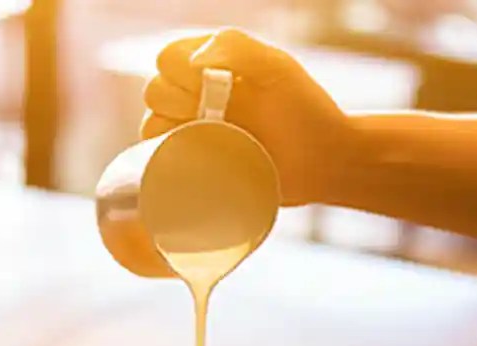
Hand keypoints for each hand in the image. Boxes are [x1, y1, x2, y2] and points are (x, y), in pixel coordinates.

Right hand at [143, 29, 355, 206]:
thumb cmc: (305, 110)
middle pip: (154, 91)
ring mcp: (195, 133)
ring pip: (152, 127)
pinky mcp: (197, 166)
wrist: (324, 161)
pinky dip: (165, 159)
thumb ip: (235, 47)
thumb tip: (191, 62)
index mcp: (211, 66)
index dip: (181, 71)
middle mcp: (197, 97)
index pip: (167, 58)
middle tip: (219, 114)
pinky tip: (194, 158)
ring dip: (171, 132)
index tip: (214, 84)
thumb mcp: (275, 68)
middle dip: (179, 101)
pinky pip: (160, 161)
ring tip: (212, 139)